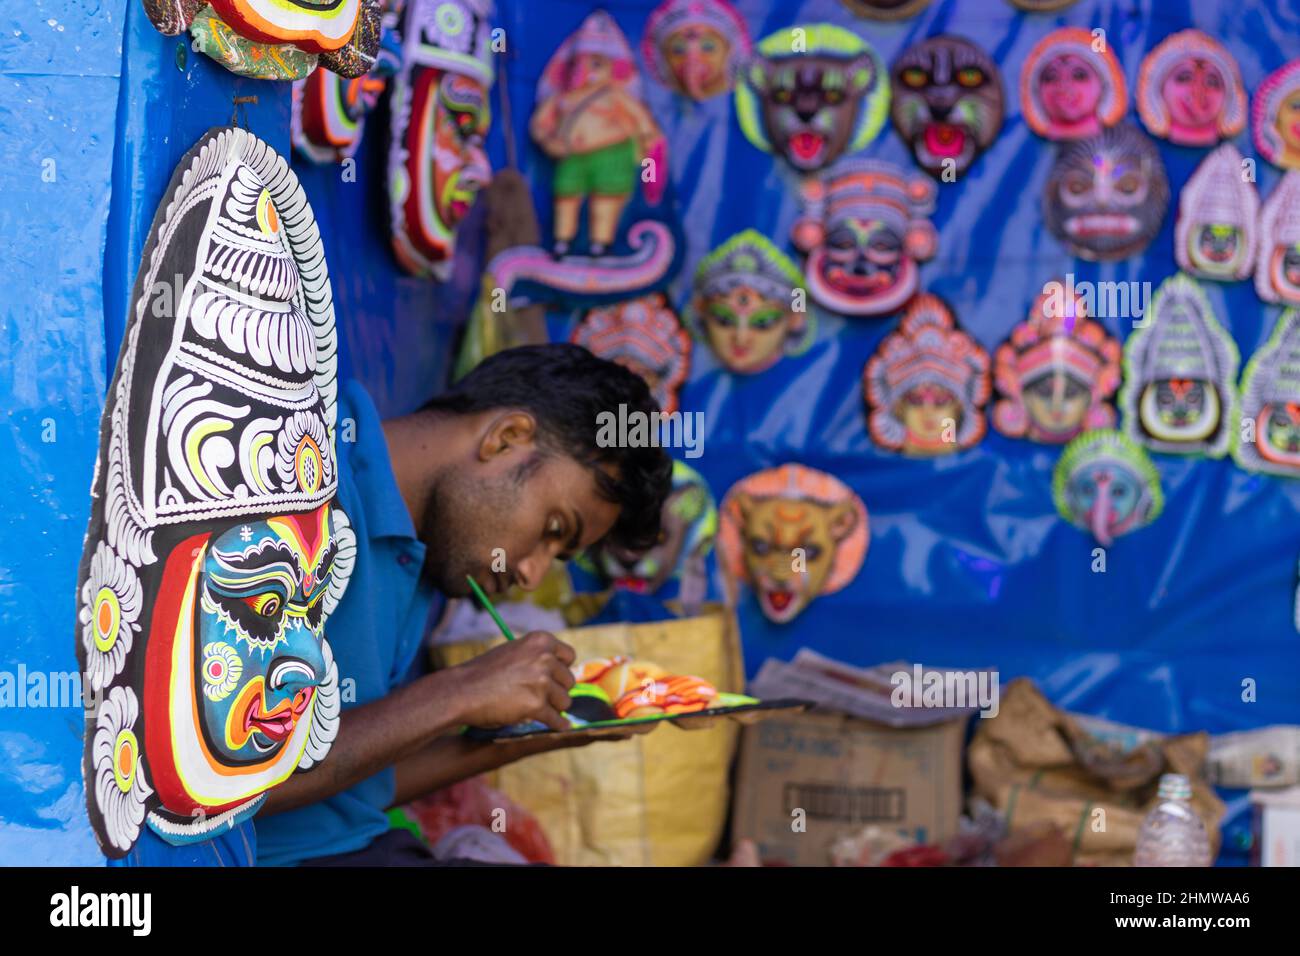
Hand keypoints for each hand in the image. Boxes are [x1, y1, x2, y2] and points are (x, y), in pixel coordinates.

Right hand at [449, 632, 575, 731]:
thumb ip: (537, 658)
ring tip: (537, 708)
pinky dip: (557, 725)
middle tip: (540, 696)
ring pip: (565, 701)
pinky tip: (558, 726)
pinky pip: (557, 719)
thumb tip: (562, 673)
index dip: (561, 669)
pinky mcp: (536, 705)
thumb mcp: (513, 652)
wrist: (461, 690)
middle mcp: (545, 658)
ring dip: (553, 707)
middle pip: (568, 680)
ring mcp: (541, 682)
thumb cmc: (484, 672)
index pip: (569, 656)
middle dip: (557, 690)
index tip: (554, 678)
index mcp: (540, 640)